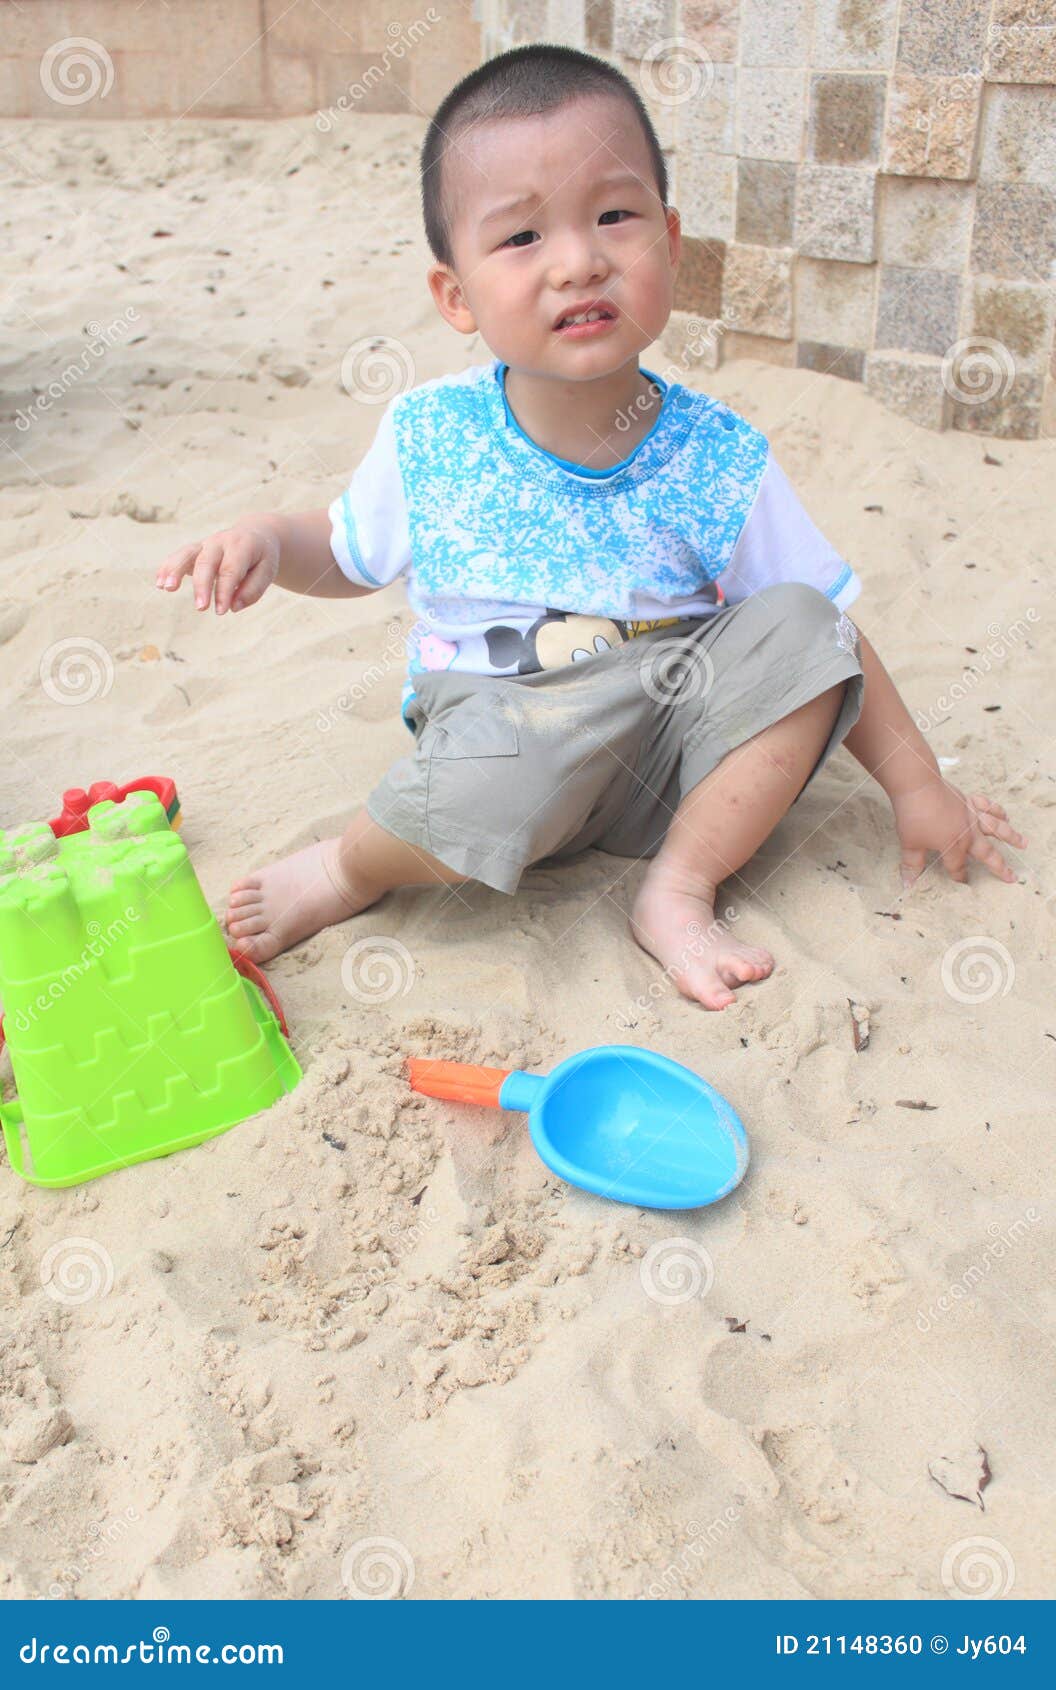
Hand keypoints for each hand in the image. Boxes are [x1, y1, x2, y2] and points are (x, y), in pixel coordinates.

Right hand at [155, 521, 279, 613]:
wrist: (256, 535)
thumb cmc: (261, 559)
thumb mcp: (267, 571)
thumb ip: (253, 589)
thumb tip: (233, 607)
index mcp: (242, 545)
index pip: (230, 569)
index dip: (224, 591)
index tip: (222, 611)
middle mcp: (221, 541)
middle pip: (207, 561)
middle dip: (202, 585)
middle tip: (200, 608)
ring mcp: (206, 544)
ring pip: (188, 553)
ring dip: (175, 570)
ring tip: (166, 588)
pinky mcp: (196, 550)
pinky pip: (179, 556)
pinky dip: (168, 567)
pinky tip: (159, 583)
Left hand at [892, 778, 1025, 887]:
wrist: (918, 785)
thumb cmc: (914, 816)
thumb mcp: (910, 844)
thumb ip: (912, 865)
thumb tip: (908, 884)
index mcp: (953, 847)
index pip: (958, 867)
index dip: (959, 876)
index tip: (963, 883)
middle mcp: (968, 834)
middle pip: (987, 853)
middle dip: (999, 867)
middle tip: (1012, 877)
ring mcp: (972, 816)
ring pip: (996, 829)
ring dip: (1011, 837)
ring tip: (1024, 844)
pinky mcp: (970, 801)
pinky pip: (988, 807)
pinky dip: (998, 811)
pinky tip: (1006, 816)